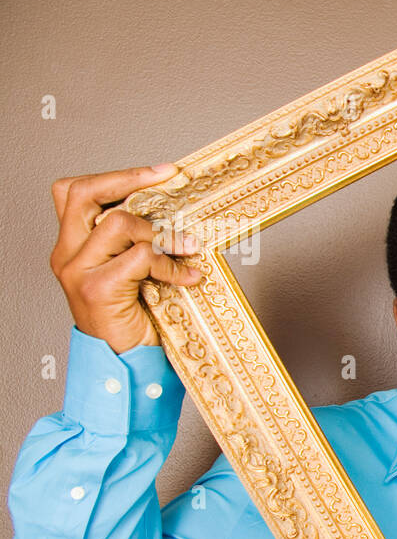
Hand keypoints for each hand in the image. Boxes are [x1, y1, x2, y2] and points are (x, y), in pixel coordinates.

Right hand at [49, 164, 203, 355]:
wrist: (123, 366)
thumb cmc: (131, 320)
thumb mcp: (130, 274)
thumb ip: (134, 244)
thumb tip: (172, 214)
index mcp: (71, 247)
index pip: (76, 192)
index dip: (117, 176)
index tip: (160, 172)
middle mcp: (67, 255)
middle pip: (83, 193)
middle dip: (130, 179)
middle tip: (168, 178)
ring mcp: (78, 272)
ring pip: (118, 223)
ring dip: (162, 233)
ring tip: (188, 249)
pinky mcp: (98, 289)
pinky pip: (141, 258)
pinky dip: (171, 265)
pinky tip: (188, 278)